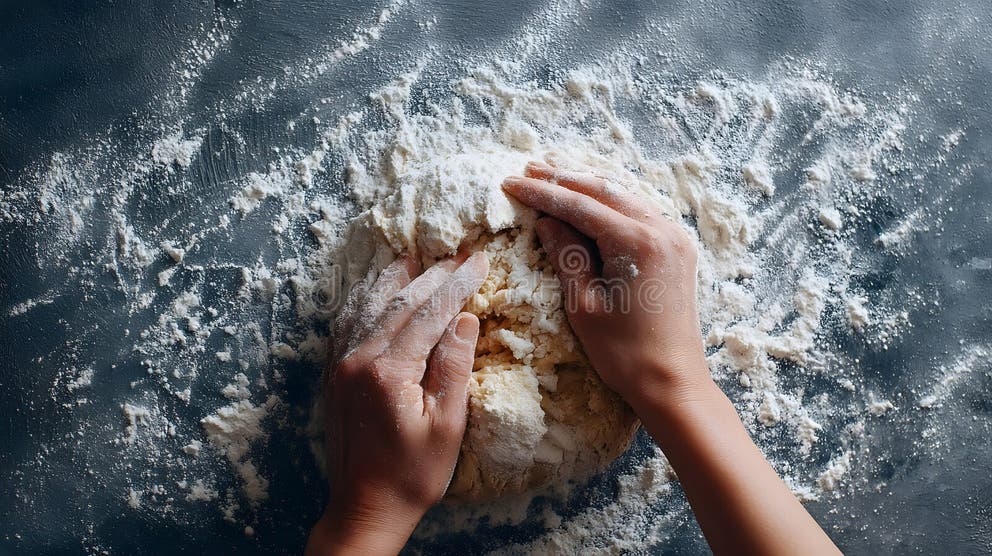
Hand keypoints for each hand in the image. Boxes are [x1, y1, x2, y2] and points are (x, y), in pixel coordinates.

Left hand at [307, 251, 488, 555]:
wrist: (365, 507)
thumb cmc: (413, 475)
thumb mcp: (447, 426)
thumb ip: (453, 367)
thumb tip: (465, 319)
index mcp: (389, 372)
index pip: (429, 313)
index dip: (457, 285)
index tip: (480, 261)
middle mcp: (357, 360)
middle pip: (399, 302)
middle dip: (433, 277)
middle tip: (459, 257)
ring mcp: (340, 365)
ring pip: (367, 306)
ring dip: (394, 280)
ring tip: (416, 260)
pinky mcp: (333, 375)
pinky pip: (346, 323)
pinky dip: (364, 300)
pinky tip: (375, 291)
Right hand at [502, 161, 710, 410]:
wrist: (673, 382)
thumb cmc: (624, 353)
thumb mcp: (583, 305)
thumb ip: (567, 256)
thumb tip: (547, 221)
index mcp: (638, 243)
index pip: (581, 206)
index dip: (543, 193)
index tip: (511, 183)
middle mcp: (662, 230)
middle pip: (605, 191)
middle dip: (564, 179)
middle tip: (529, 169)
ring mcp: (674, 238)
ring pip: (625, 197)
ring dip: (588, 187)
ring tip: (553, 175)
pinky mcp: (677, 250)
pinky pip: (640, 213)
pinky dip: (611, 203)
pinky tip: (590, 200)